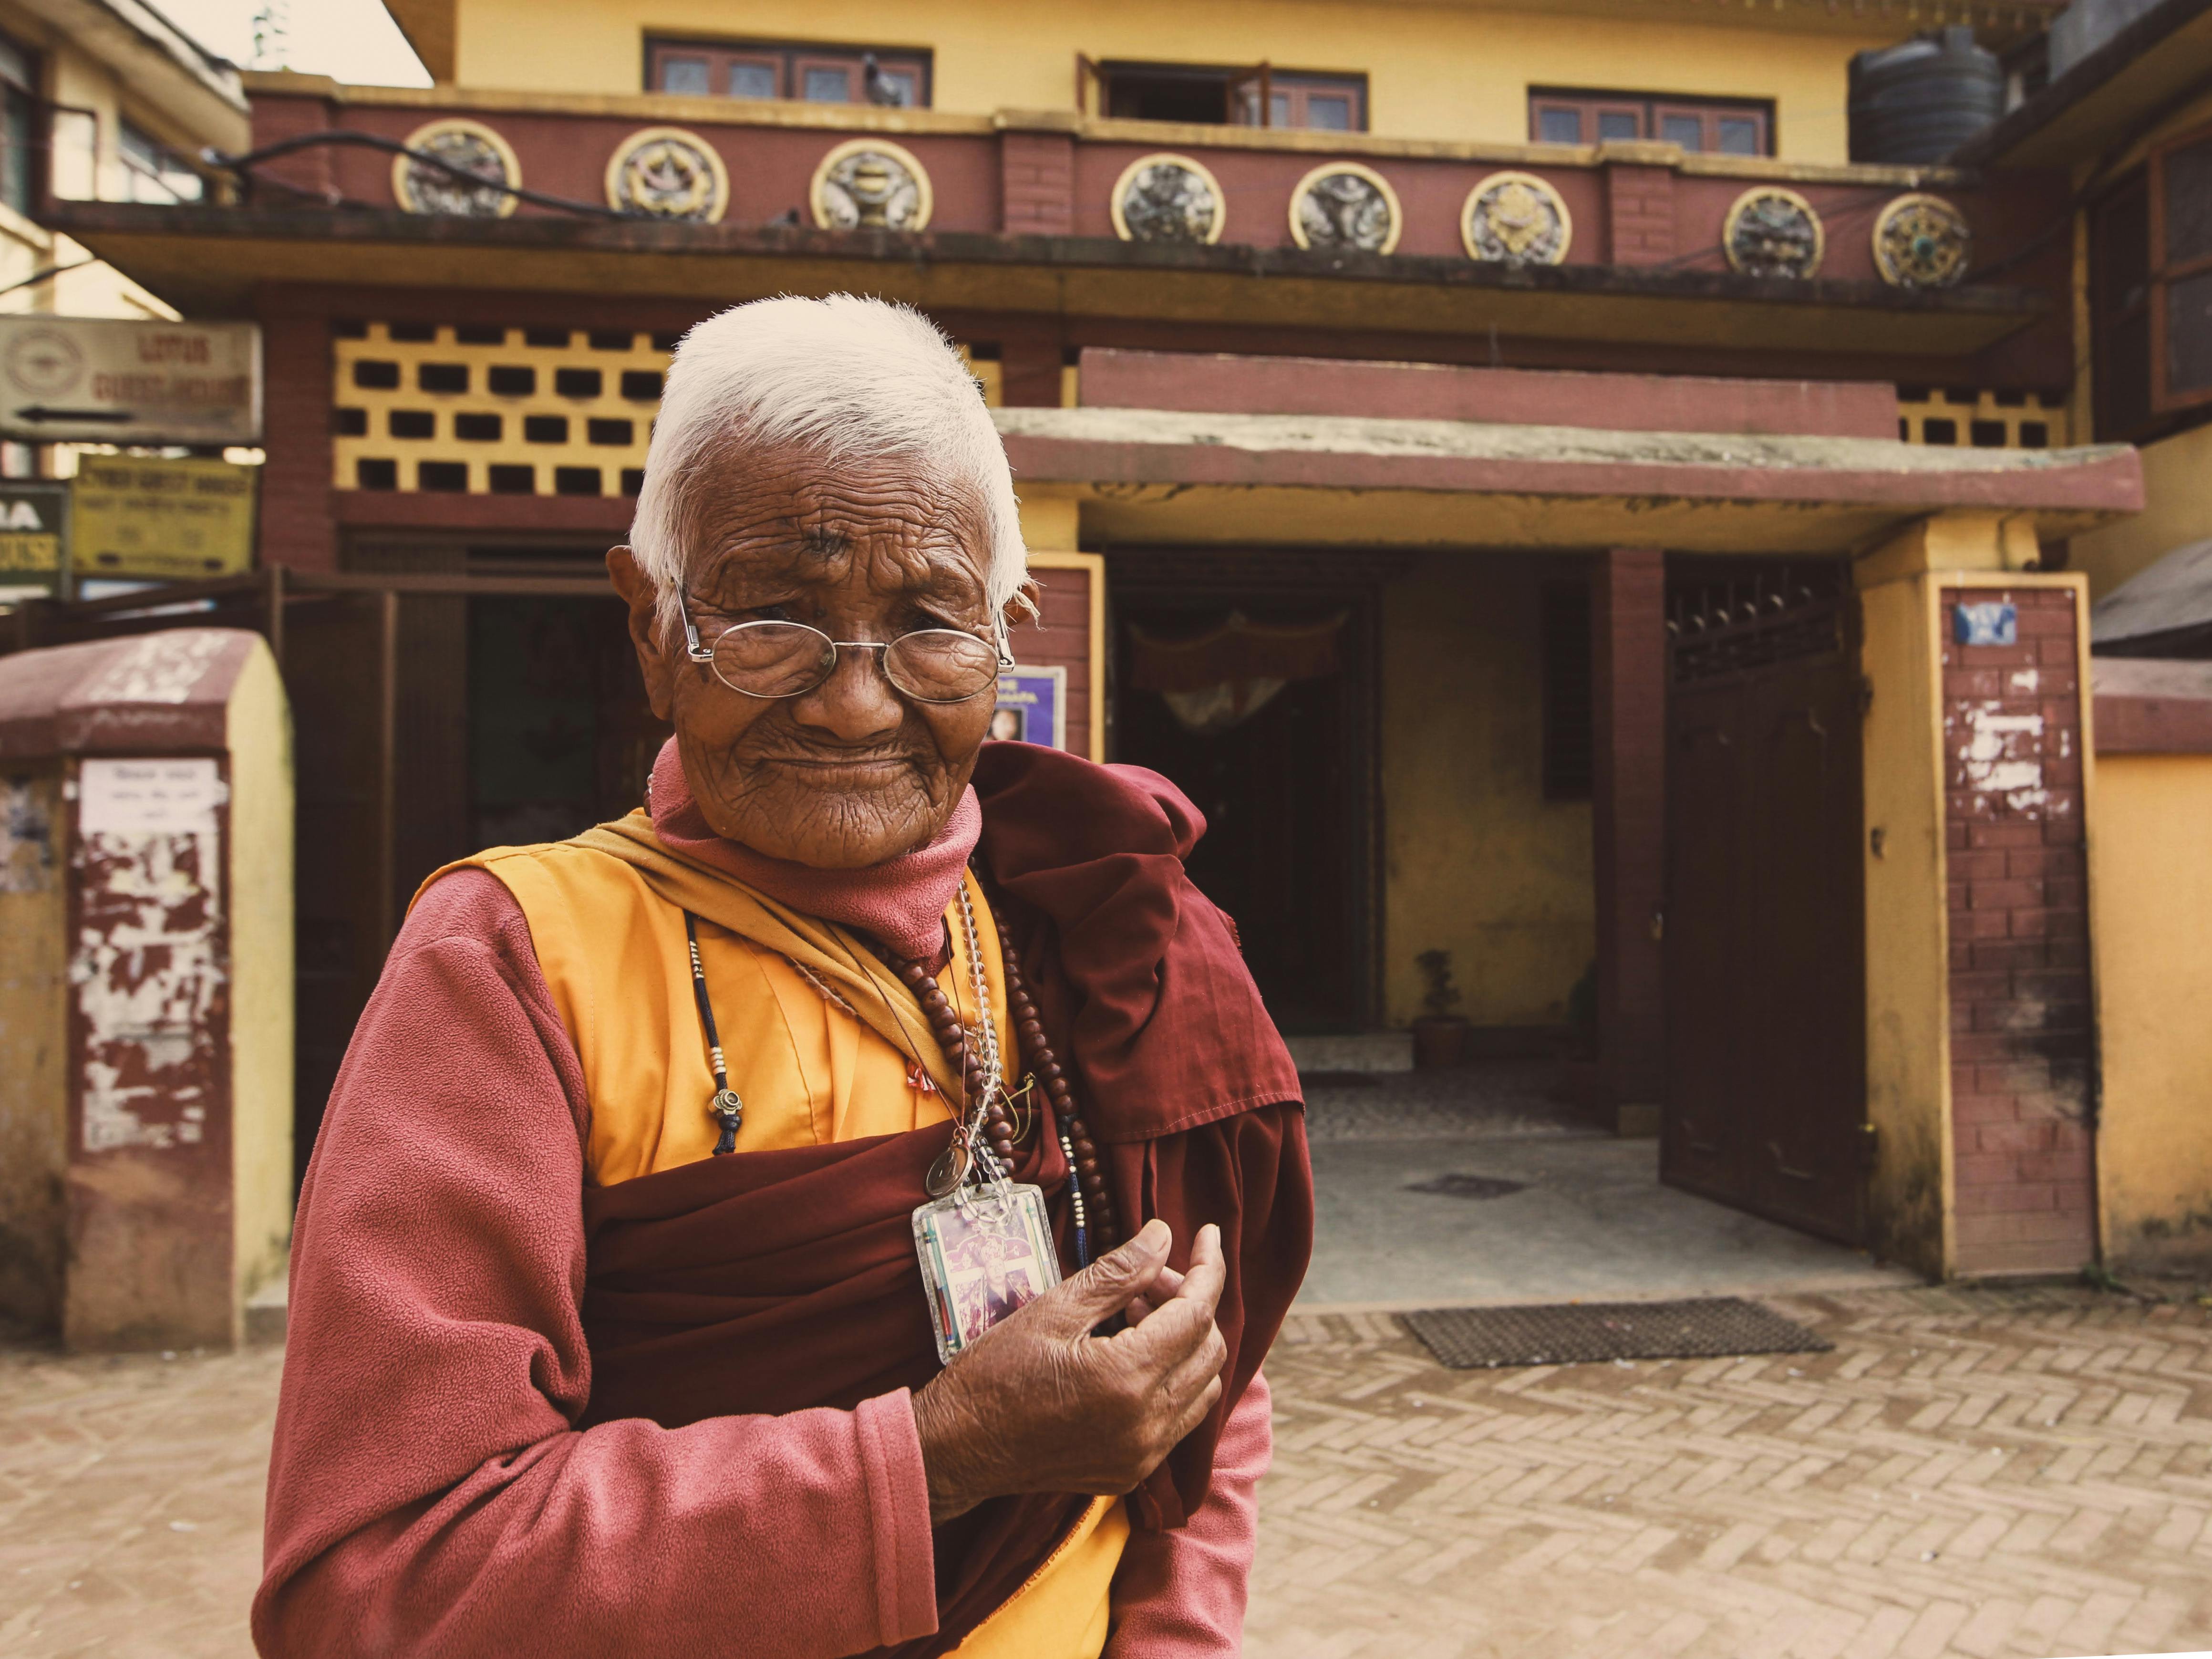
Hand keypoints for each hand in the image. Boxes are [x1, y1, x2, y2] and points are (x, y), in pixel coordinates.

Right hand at [911, 1219, 1227, 1524]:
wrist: (953, 1450)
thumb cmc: (992, 1374)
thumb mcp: (1053, 1310)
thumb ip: (1118, 1273)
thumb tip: (1165, 1237)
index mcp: (1127, 1378)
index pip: (1197, 1313)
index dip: (1208, 1268)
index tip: (1208, 1235)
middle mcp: (1146, 1425)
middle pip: (1209, 1350)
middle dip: (1190, 1303)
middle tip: (1146, 1279)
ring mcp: (1142, 1456)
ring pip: (1202, 1387)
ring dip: (1185, 1343)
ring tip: (1136, 1314)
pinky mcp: (1130, 1472)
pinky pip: (1179, 1419)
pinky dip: (1172, 1379)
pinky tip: (1132, 1355)